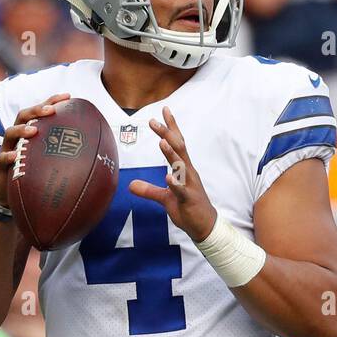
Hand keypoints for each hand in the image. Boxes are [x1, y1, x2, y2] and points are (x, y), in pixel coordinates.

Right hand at [0, 94, 71, 209]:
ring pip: (10, 133)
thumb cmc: (33, 177)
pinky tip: (16, 157)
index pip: (40, 112)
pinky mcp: (0, 167)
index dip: (52, 101)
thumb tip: (98, 156)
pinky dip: (9, 156)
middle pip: (23, 115)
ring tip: (34, 130)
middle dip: (37, 109)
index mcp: (29, 133)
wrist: (10, 196)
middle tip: (51, 110)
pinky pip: (2, 159)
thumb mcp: (49, 164)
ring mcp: (7, 150)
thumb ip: (66, 156)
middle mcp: (17, 138)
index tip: (68, 96)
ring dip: (22, 129)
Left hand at [128, 106, 216, 242]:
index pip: (178, 143)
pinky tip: (168, 177)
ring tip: (162, 141)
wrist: (205, 226)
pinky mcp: (189, 200)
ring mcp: (190, 186)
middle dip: (167, 134)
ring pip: (181, 166)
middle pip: (178, 149)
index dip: (171, 127)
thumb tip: (131, 185)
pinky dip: (175, 183)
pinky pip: (181, 190)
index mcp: (184, 169)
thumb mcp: (165, 199)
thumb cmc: (188, 208)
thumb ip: (149, 190)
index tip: (164, 110)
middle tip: (154, 121)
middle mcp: (188, 173)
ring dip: (171, 154)